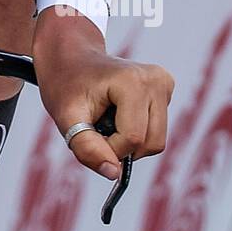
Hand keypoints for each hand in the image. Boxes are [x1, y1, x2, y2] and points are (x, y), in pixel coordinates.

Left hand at [33, 7, 174, 179]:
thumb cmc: (66, 85)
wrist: (71, 57)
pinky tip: (117, 113)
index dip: (109, 148)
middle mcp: (157, 80)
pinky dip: (136, 132)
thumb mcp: (66, 118)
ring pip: (156, 141)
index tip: (89, 133)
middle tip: (97, 129)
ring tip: (106, 120)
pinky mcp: (165, 89)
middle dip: (121, 147)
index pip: (132, 139)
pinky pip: (156, 130)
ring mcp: (164, 83)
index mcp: (134, 82)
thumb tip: (113, 173)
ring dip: (129, 142)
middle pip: (150, 143)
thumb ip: (87, 147)